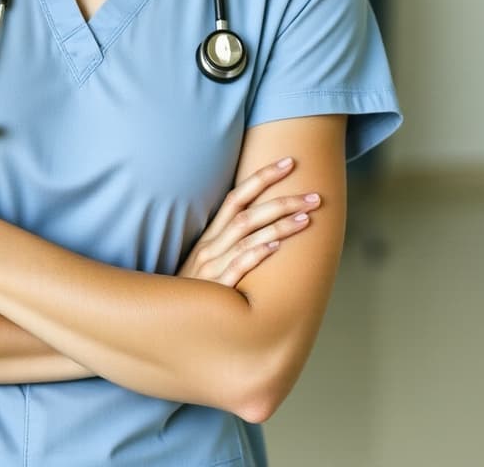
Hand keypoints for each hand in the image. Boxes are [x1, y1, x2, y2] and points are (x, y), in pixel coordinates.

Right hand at [177, 157, 318, 287]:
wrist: (169, 319)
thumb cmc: (195, 291)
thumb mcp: (207, 261)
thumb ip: (228, 245)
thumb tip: (262, 227)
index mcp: (210, 236)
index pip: (236, 197)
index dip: (261, 178)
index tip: (288, 163)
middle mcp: (211, 245)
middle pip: (248, 214)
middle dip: (282, 201)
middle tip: (314, 197)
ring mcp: (212, 266)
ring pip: (246, 236)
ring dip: (278, 226)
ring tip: (306, 218)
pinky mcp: (216, 288)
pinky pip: (237, 266)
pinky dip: (255, 254)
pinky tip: (276, 247)